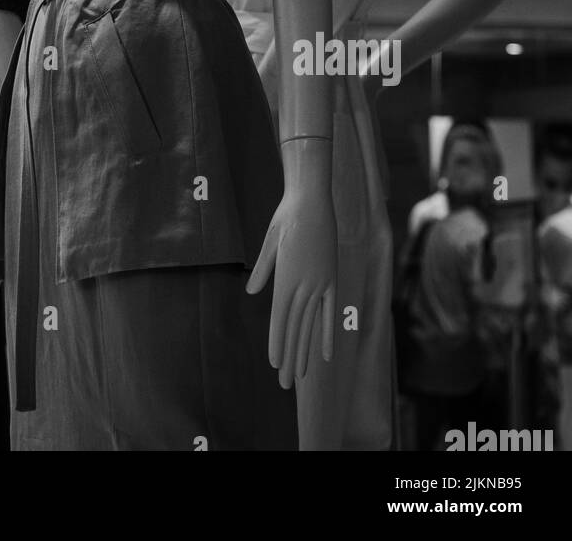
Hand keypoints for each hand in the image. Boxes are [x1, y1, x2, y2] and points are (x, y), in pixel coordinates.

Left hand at [246, 188, 335, 389]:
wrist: (313, 200)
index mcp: (286, 278)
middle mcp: (305, 285)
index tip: (274, 365)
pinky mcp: (331, 279)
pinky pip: (330, 312)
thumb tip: (251, 293)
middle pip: (295, 329)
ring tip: (300, 375)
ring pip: (311, 325)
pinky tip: (326, 355)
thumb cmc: (286, 217)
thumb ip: (262, 269)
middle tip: (284, 383)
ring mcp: (320, 283)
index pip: (280, 319)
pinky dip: (327, 333)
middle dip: (290, 357)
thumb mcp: (269, 241)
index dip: (277, 343)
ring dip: (305, 351)